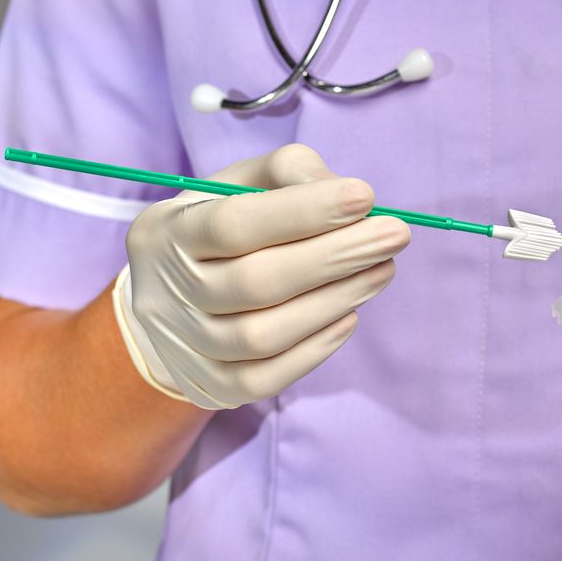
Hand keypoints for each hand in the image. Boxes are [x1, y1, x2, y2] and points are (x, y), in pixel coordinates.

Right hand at [113, 144, 409, 408]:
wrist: (167, 300)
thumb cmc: (220, 226)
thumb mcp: (240, 184)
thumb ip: (290, 173)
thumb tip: (350, 197)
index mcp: (168, 232)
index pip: (234, 223)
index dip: (304, 211)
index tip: (365, 196)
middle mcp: (167, 293)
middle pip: (256, 282)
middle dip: (336, 257)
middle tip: (395, 235)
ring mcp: (187, 347)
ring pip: (264, 335)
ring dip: (335, 300)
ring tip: (383, 270)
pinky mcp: (210, 387)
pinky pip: (266, 378)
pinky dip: (315, 348)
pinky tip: (350, 315)